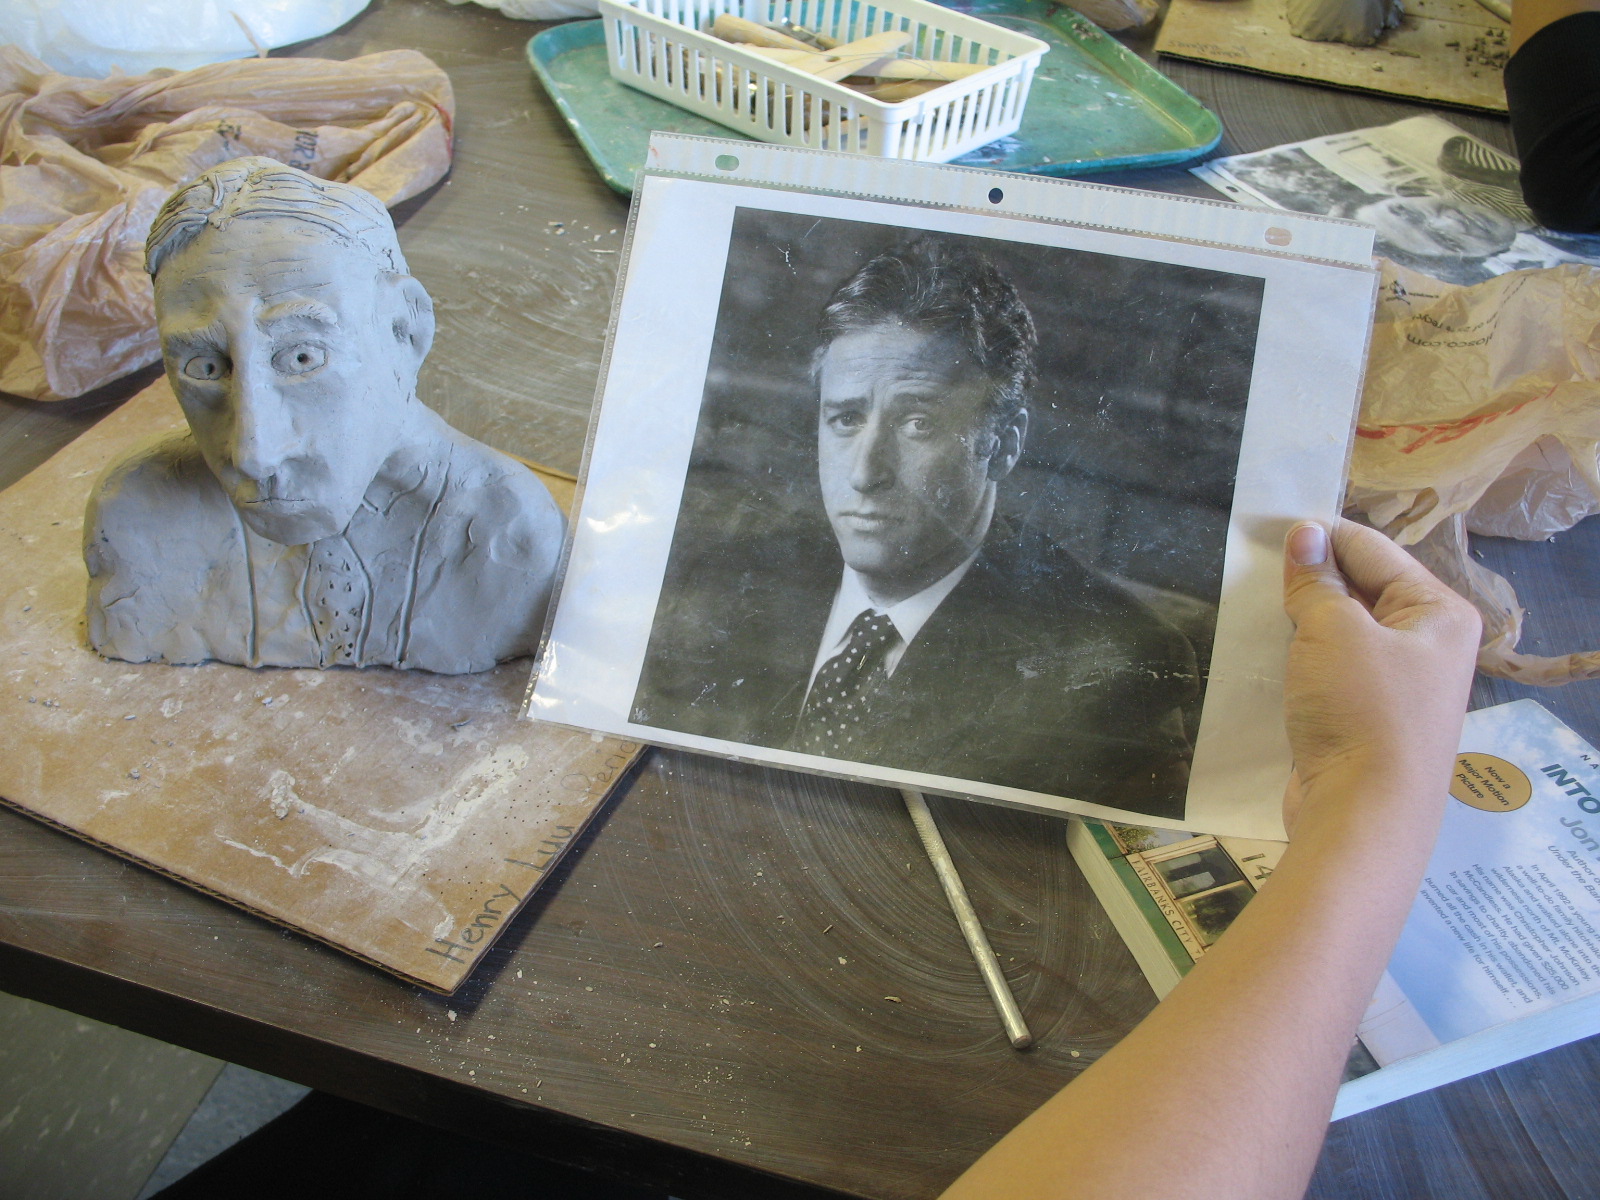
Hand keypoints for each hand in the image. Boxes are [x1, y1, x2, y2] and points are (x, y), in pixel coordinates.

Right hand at [1280, 519, 1480, 830]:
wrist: (1363, 815)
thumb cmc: (1360, 711)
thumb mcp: (1333, 631)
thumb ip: (1316, 581)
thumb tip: (1304, 534)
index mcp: (1438, 612)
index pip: (1374, 550)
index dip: (1320, 537)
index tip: (1264, 528)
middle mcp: (1429, 646)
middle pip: (1363, 589)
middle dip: (1311, 580)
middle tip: (1252, 568)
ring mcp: (1400, 687)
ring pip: (1344, 632)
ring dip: (1302, 621)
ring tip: (1254, 607)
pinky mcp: (1368, 720)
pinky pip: (1334, 671)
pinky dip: (1303, 659)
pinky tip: (1267, 653)